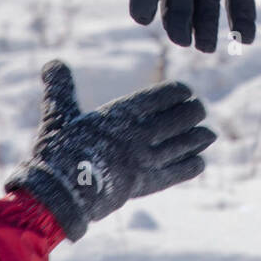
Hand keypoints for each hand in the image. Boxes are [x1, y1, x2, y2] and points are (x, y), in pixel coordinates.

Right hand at [4, 60, 215, 241]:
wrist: (56, 197)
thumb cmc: (56, 154)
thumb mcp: (58, 115)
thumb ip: (60, 87)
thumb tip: (52, 63)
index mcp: (122, 114)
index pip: (164, 95)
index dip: (179, 92)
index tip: (186, 92)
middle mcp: (139, 134)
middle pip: (182, 117)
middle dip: (194, 112)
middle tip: (198, 110)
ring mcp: (145, 161)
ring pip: (185, 144)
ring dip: (199, 137)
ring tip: (208, 134)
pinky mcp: (145, 185)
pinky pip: (177, 172)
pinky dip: (191, 165)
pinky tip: (200, 161)